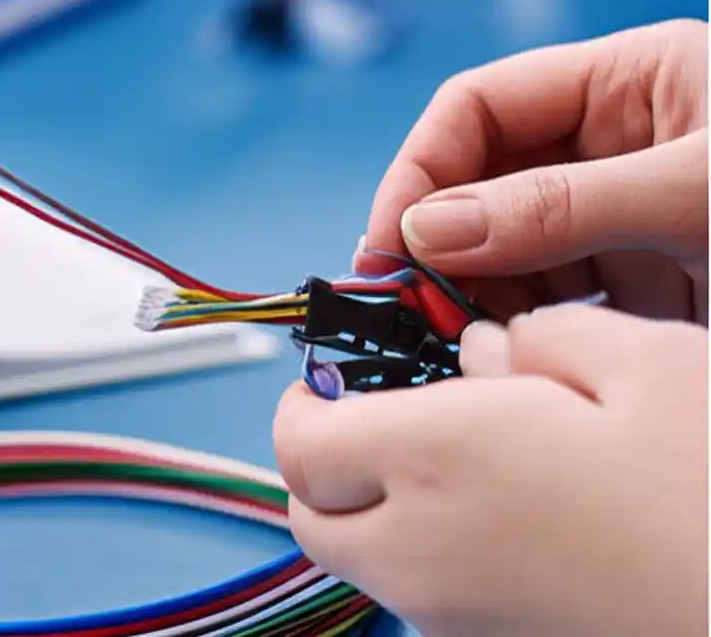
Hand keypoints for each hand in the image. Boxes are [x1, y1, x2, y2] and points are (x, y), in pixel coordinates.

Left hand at [273, 305, 706, 635]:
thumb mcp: (649, 366)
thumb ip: (539, 341)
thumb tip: (482, 351)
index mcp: (436, 460)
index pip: (300, 442)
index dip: (306, 402)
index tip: (335, 376)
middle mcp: (422, 554)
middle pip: (313, 514)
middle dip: (327, 462)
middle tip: (389, 418)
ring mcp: (457, 622)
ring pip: (367, 561)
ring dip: (379, 509)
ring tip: (469, 463)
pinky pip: (428, 598)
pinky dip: (434, 553)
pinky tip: (518, 520)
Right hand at [357, 19, 707, 323]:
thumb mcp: (689, 197)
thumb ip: (557, 208)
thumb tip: (425, 230)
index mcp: (629, 82)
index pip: (479, 106)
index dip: (421, 171)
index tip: (389, 244)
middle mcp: (618, 143)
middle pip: (480, 182)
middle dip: (436, 244)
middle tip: (406, 305)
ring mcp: (624, 217)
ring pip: (505, 249)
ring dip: (468, 293)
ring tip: (452, 338)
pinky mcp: (640, 285)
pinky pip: (547, 301)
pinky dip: (511, 327)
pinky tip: (497, 353)